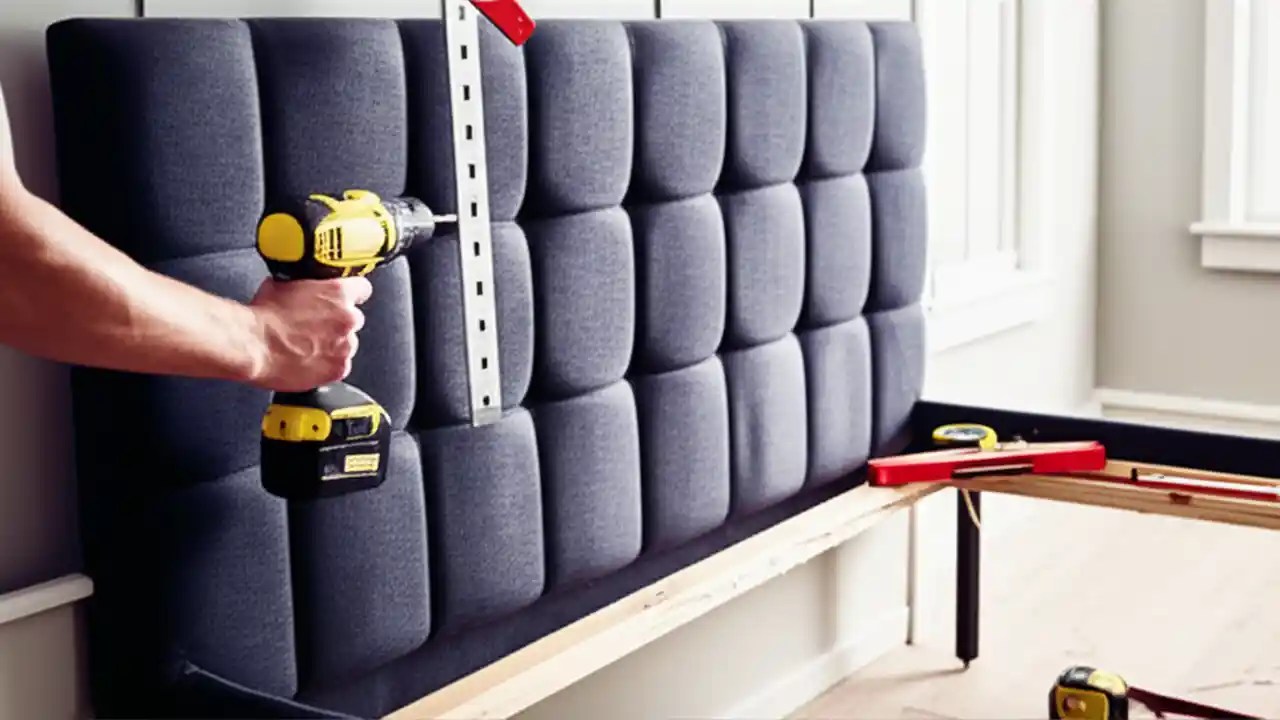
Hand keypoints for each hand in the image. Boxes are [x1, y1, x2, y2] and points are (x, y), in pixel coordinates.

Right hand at [245, 276, 372, 391]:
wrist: (253, 345)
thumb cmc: (263, 317)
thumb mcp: (283, 285)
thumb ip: (302, 286)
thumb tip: (299, 287)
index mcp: (338, 293)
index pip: (362, 289)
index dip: (351, 295)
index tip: (346, 300)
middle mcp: (347, 319)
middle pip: (353, 319)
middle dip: (337, 323)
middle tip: (315, 328)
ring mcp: (345, 345)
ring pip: (347, 344)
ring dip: (333, 345)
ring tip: (308, 347)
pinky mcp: (338, 369)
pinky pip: (340, 366)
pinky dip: (327, 366)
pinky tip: (309, 361)